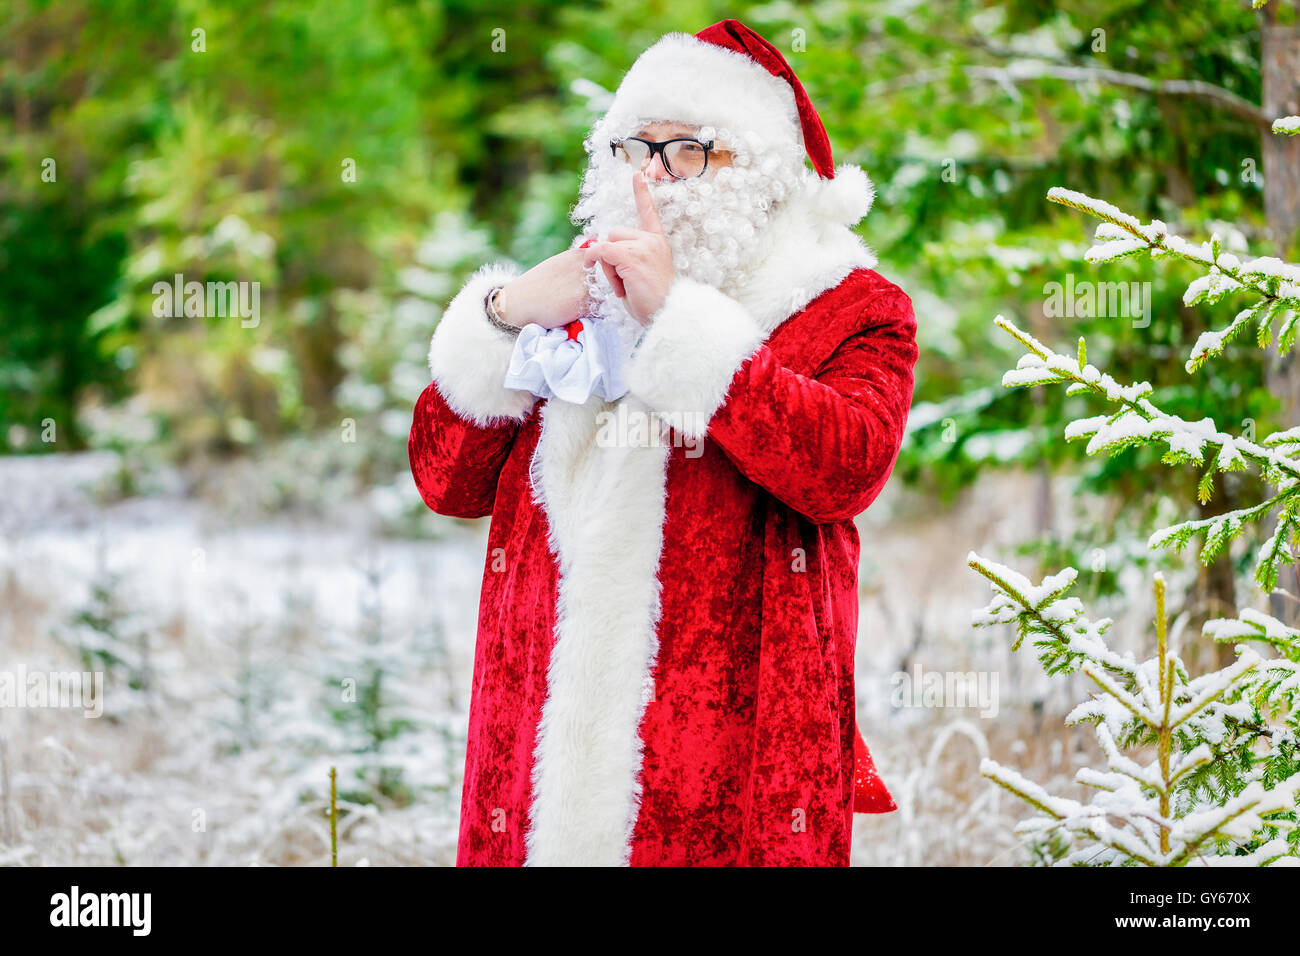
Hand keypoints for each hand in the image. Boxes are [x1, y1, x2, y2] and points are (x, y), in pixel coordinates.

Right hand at [497, 247, 594, 329]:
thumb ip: (578, 263)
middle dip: (598, 291)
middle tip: (578, 299)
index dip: (598, 278)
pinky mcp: (583, 302)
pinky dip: (588, 314)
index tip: (587, 286)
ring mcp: (585, 284)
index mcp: (578, 255)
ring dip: (594, 303)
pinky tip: (571, 312)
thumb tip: (596, 262)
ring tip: (573, 305)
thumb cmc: (536, 285)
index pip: (603, 265)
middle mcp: (584, 267)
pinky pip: (597, 310)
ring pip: (603, 296)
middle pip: (606, 281)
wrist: (519, 302)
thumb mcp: (558, 264)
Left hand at [581, 171, 674, 325]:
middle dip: (611, 255)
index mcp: (657, 242)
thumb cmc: (652, 303)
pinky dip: (596, 262)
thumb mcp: (638, 274)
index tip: (638, 174)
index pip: (648, 212)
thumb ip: (624, 259)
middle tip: (624, 279)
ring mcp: (642, 246)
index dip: (642, 192)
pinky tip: (610, 279)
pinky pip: (602, 251)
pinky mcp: (631, 256)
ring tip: (625, 284)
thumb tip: (598, 251)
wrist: (666, 315)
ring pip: (607, 244)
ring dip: (607, 265)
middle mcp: (651, 240)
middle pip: (614, 234)